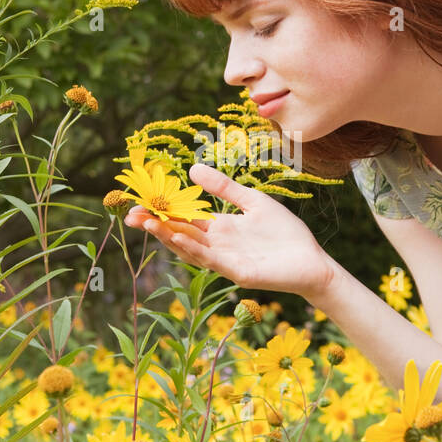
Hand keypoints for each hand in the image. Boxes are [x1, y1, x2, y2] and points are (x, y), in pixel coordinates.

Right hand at [123, 162, 336, 298]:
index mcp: (219, 230)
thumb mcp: (252, 201)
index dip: (162, 212)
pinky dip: (195, 249)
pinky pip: (213, 260)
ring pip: (190, 249)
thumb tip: (192, 168)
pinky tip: (180, 238)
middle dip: (155, 226)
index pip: (184, 219)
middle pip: (180, 234)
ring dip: (169, 237)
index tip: (138, 203)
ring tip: (147, 224)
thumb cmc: (285, 233)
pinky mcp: (239, 273)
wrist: (312, 260)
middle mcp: (217, 246)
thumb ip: (224, 187)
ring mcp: (225, 261)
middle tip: (130, 215)